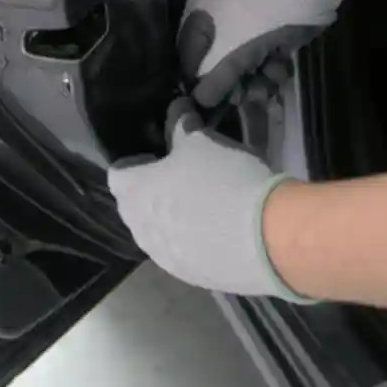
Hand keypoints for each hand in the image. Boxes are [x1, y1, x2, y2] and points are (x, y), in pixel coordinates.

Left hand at [108, 99, 316, 301]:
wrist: (269, 237)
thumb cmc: (224, 179)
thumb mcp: (202, 140)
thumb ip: (181, 125)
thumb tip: (176, 108)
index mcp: (134, 194)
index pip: (117, 174)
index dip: (135, 161)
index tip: (160, 153)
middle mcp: (141, 231)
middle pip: (134, 206)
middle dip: (151, 191)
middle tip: (182, 175)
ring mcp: (166, 260)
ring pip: (158, 234)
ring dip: (172, 219)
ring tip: (204, 204)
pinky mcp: (193, 277)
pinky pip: (184, 253)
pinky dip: (194, 241)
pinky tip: (220, 231)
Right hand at [179, 0, 375, 106]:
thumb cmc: (267, 10)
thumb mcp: (233, 49)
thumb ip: (213, 80)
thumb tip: (199, 103)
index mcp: (199, 15)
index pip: (189, 61)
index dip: (201, 86)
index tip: (218, 105)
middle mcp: (218, 18)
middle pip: (217, 65)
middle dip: (236, 84)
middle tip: (251, 96)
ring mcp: (247, 21)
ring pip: (244, 64)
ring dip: (258, 80)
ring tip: (272, 83)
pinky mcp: (272, 27)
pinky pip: (264, 55)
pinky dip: (273, 66)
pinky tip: (283, 67)